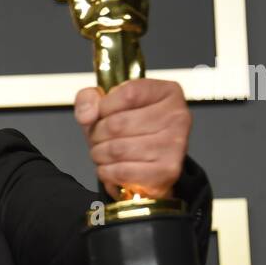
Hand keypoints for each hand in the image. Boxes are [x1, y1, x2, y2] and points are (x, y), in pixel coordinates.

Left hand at [73, 77, 190, 200]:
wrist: (145, 166)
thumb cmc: (128, 131)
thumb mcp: (106, 105)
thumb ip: (89, 99)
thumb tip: (87, 115)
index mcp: (167, 92)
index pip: (128, 93)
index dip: (104, 107)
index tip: (102, 114)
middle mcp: (177, 116)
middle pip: (117, 124)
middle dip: (97, 135)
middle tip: (100, 139)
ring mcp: (175, 145)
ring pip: (117, 149)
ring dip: (100, 154)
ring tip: (105, 153)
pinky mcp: (167, 171)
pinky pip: (121, 171)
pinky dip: (107, 172)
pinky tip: (112, 168)